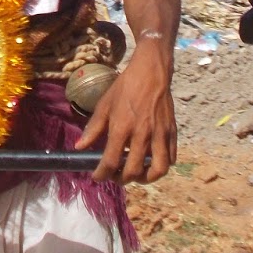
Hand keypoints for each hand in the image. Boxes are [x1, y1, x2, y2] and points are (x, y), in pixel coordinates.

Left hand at [74, 46, 176, 184]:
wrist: (150, 72)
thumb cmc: (125, 87)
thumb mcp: (104, 105)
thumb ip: (93, 128)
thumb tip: (80, 147)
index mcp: (122, 127)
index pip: (110, 161)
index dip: (102, 175)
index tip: (97, 177)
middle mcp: (142, 134)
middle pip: (133, 171)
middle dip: (122, 180)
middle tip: (116, 176)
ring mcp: (159, 134)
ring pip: (158, 170)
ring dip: (146, 179)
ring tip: (137, 174)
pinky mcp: (172, 132)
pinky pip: (171, 158)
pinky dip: (161, 166)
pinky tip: (152, 162)